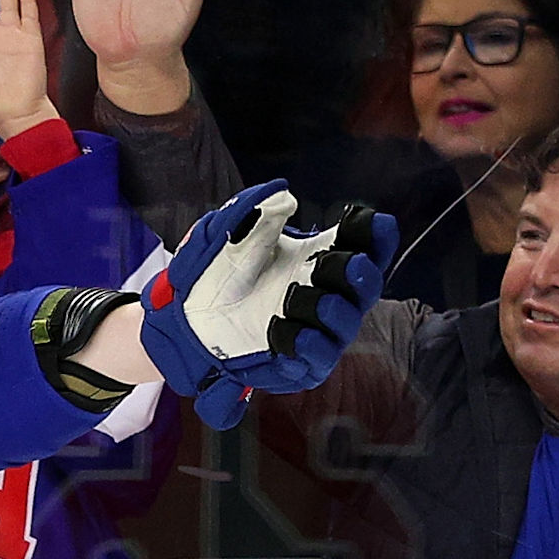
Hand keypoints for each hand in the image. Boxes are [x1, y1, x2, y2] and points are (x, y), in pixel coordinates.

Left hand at [137, 183, 388, 424]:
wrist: (183, 316)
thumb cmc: (218, 272)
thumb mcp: (232, 235)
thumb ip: (257, 213)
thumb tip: (284, 195)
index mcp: (322, 259)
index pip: (366, 246)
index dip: (375, 235)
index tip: (370, 221)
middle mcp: (329, 295)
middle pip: (364, 287)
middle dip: (357, 274)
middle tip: (337, 263)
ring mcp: (317, 331)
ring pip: (345, 324)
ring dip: (330, 310)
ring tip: (296, 296)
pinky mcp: (299, 364)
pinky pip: (317, 359)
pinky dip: (307, 344)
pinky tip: (288, 330)